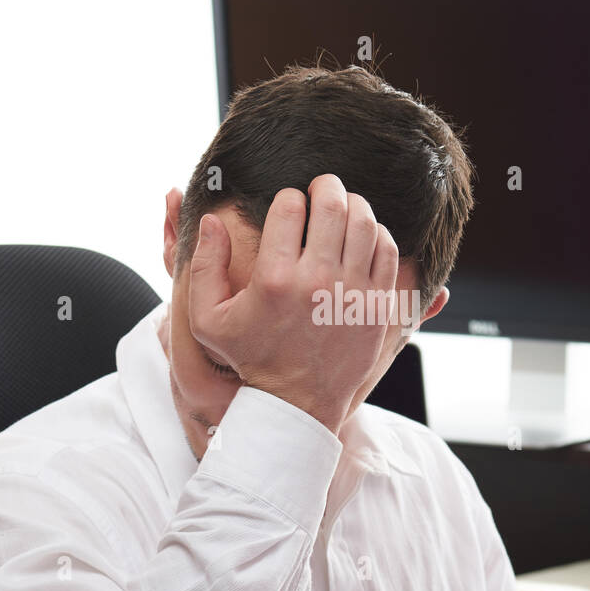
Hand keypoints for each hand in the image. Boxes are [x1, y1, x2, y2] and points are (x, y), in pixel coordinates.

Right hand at [188, 174, 397, 433]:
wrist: (296, 404)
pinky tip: (364, 236)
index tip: (289, 205)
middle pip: (332, 205)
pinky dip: (377, 234)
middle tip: (322, 186)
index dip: (288, 197)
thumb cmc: (251, 359)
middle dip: (326, 186)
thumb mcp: (207, 319)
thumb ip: (203, 266)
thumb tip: (209, 220)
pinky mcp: (377, 306)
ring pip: (365, 223)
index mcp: (275, 279)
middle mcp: (317, 282)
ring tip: (344, 206)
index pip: (290, 207)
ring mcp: (352, 293)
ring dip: (354, 205)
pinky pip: (386, 252)